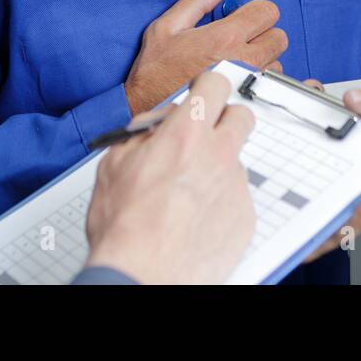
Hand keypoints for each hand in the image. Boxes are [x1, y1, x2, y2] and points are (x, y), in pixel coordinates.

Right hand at [84, 71, 255, 283]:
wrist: (142, 275)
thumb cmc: (124, 226)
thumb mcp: (114, 163)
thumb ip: (142, 132)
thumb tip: (158, 124)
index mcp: (185, 133)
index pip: (215, 84)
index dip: (207, 88)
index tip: (202, 96)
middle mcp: (218, 154)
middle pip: (241, 116)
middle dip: (224, 120)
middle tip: (204, 137)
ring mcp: (235, 186)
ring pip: (236, 160)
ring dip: (218, 166)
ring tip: (188, 192)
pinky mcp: (245, 216)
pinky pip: (237, 196)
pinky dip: (220, 202)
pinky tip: (196, 218)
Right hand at [124, 0, 286, 114]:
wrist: (147, 110)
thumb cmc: (155, 70)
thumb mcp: (166, 27)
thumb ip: (197, 0)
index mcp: (224, 37)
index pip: (267, 11)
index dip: (255, 11)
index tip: (242, 19)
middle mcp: (243, 60)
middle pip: (279, 37)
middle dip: (262, 34)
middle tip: (241, 40)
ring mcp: (249, 84)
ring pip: (277, 62)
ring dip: (262, 60)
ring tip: (238, 62)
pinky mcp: (250, 102)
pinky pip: (271, 84)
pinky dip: (261, 79)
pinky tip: (240, 79)